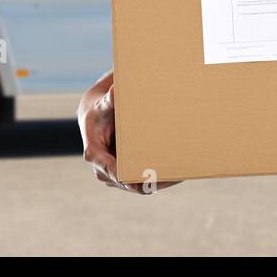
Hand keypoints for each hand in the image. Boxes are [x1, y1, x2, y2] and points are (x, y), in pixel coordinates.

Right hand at [77, 69, 182, 193]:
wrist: (96, 117)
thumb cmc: (99, 110)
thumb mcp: (102, 104)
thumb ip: (109, 100)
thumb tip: (115, 91)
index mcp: (95, 154)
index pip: (113, 171)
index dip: (130, 179)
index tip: (148, 181)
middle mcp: (103, 169)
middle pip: (130, 183)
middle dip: (152, 181)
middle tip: (176, 176)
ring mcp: (114, 175)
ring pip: (138, 186)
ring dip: (158, 181)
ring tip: (181, 174)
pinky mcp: (125, 174)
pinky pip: (142, 181)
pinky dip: (158, 177)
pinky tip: (177, 172)